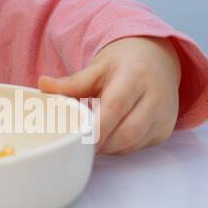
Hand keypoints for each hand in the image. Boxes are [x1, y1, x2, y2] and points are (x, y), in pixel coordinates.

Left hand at [36, 36, 181, 155]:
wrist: (157, 60)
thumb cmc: (123, 64)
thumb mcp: (97, 67)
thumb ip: (72, 82)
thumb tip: (42, 85)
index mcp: (134, 76)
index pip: (115, 107)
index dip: (95, 127)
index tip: (76, 138)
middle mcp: (155, 97)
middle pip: (127, 132)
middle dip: (100, 143)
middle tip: (78, 143)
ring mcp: (163, 116)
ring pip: (132, 144)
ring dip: (108, 147)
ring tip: (91, 138)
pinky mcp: (165, 131)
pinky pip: (139, 147)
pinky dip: (119, 147)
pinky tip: (108, 137)